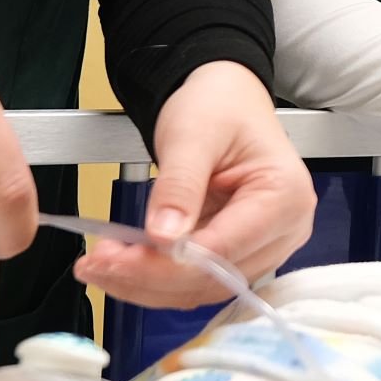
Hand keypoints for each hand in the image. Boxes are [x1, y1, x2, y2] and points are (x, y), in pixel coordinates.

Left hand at [75, 62, 315, 308]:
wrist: (222, 94)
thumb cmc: (217, 104)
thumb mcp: (192, 136)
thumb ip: (179, 186)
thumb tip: (163, 237)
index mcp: (285, 198)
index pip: (222, 250)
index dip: (165, 264)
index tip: (115, 259)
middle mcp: (284, 231)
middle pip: (212, 277)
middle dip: (148, 277)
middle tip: (95, 265)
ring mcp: (264, 245)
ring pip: (201, 285)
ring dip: (146, 282)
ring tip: (100, 266)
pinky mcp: (238, 251)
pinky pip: (196, 275)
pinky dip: (156, 273)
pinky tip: (121, 264)